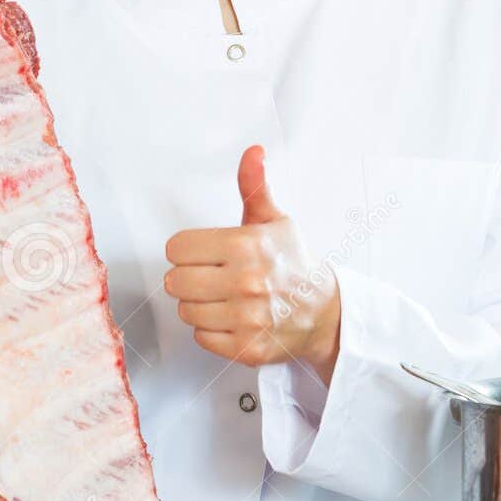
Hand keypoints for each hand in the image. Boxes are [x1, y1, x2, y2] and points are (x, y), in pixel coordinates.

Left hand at [164, 144, 341, 384]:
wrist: (324, 311)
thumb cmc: (294, 263)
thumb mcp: (275, 220)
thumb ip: (255, 186)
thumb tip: (253, 152)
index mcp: (246, 245)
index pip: (177, 248)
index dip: (186, 249)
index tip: (203, 252)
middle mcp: (246, 282)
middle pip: (176, 281)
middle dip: (188, 277)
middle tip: (209, 276)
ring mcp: (247, 318)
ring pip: (186, 310)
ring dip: (198, 305)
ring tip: (221, 297)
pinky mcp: (247, 348)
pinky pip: (201, 337)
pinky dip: (211, 330)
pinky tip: (230, 318)